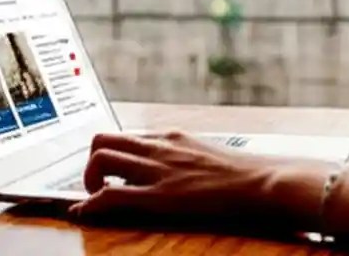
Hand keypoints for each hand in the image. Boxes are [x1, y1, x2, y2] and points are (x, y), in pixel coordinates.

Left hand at [68, 130, 314, 225]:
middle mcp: (159, 146)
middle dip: (90, 163)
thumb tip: (176, 169)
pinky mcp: (159, 195)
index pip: (125, 136)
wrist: (261, 181)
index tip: (107, 173)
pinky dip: (91, 204)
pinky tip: (87, 213)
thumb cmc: (243, 174)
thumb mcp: (207, 155)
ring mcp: (158, 169)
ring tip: (96, 199)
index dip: (109, 154)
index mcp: (172, 136)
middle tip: (98, 185)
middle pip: (102, 139)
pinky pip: (111, 195)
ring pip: (100, 159)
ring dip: (87, 181)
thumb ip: (185, 157)